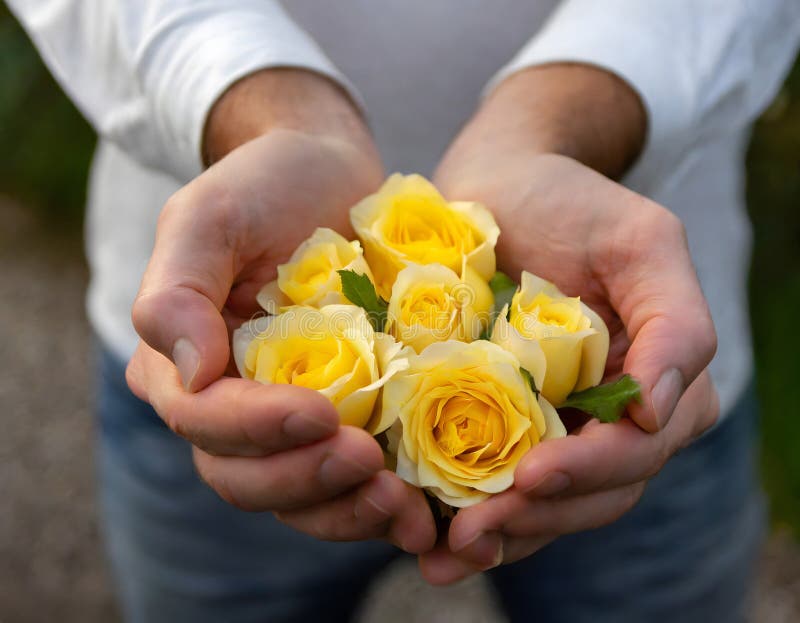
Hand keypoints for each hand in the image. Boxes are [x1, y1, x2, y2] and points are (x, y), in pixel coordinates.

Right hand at [126, 71, 435, 553]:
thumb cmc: (265, 187)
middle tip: (368, 464)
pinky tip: (423, 512)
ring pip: (299, 497)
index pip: (204, 420)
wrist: (329, 175)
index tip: (320, 412)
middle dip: (305, 479)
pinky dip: (382, 506)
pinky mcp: (344, 424)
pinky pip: (351, 484)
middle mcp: (230, 409)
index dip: (256, 428)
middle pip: (246, 477)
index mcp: (182, 367)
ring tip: (402, 503)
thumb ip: (176, 291)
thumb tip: (190, 375)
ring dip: (346, 509)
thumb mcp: (208, 218)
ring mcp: (288, 424)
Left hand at [420, 65, 718, 582]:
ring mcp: (548, 423)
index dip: (588, 472)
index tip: (532, 477)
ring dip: (493, 535)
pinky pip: (485, 479)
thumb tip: (661, 417)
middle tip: (471, 534)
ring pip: (535, 503)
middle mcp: (605, 417)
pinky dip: (459, 512)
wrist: (498, 183)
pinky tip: (424, 537)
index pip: (633, 452)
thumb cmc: (570, 203)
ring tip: (439, 555)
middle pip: (583, 495)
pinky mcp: (492, 418)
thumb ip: (676, 323)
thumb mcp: (639, 242)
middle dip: (531, 519)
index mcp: (655, 385)